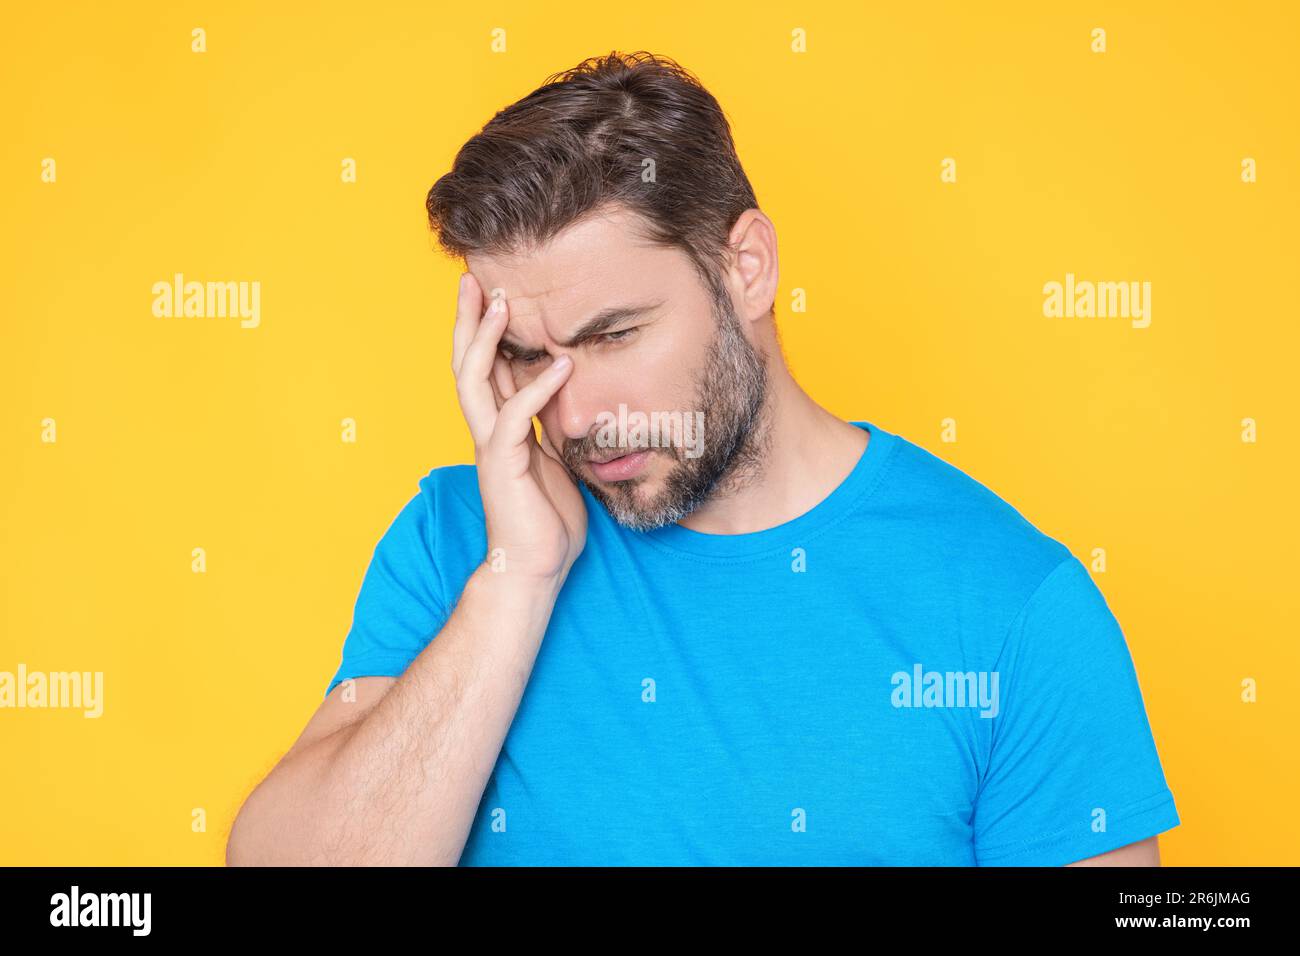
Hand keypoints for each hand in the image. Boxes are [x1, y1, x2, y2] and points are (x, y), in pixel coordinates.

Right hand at [451, 272, 587, 583]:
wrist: (535, 566)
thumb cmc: (548, 518)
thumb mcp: (555, 458)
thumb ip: (550, 427)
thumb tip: (567, 395)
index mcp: (500, 427)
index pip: (486, 367)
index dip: (484, 330)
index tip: (490, 291)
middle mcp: (487, 430)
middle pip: (467, 363)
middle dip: (467, 320)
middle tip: (469, 278)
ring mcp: (491, 446)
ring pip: (475, 381)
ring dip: (485, 340)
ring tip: (498, 302)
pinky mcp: (503, 464)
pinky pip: (513, 418)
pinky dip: (537, 388)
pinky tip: (562, 365)